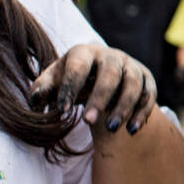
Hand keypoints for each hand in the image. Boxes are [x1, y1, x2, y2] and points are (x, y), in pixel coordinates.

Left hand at [30, 44, 156, 135]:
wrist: (101, 74)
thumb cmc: (73, 80)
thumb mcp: (55, 81)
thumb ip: (42, 89)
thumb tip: (35, 100)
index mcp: (85, 53)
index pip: (79, 66)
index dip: (71, 86)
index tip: (62, 110)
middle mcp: (111, 56)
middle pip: (110, 74)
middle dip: (100, 98)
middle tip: (88, 122)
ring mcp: (132, 67)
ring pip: (133, 84)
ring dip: (124, 106)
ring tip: (111, 129)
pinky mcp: (147, 80)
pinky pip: (149, 95)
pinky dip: (141, 113)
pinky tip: (131, 130)